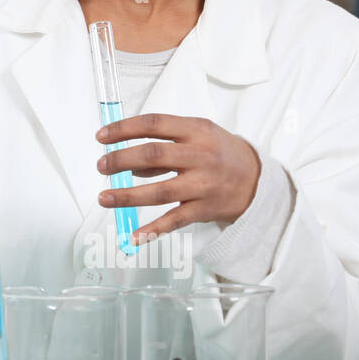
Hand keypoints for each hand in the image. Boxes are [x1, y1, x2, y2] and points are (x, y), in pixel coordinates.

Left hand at [95, 113, 260, 243]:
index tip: (102, 136)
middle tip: (102, 166)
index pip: (154, 123)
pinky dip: (153, 230)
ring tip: (104, 198)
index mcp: (196, 130)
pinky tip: (134, 236)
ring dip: (128, 196)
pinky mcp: (204, 209)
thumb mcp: (197, 134)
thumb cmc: (220, 152)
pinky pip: (175, 220)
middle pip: (154, 155)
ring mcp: (203, 184)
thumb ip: (164, 142)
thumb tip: (127, 160)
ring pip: (160, 191)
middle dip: (121, 160)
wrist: (257, 179)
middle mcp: (200, 156)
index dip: (123, 129)